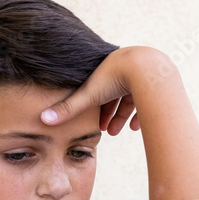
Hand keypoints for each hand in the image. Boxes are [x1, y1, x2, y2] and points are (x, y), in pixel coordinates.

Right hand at [39, 46, 153, 134]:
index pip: (99, 89)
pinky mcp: (155, 82)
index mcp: (107, 68)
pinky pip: (148, 99)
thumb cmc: (116, 79)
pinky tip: (137, 127)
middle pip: (114, 94)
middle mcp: (124, 68)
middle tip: (108, 131)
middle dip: (111, 114)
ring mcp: (141, 74)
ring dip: (124, 116)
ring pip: (131, 97)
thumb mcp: (89, 95)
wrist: (148, 69)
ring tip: (122, 131)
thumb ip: (68, 109)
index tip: (96, 124)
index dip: (96, 107)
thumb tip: (42, 120)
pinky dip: (141, 114)